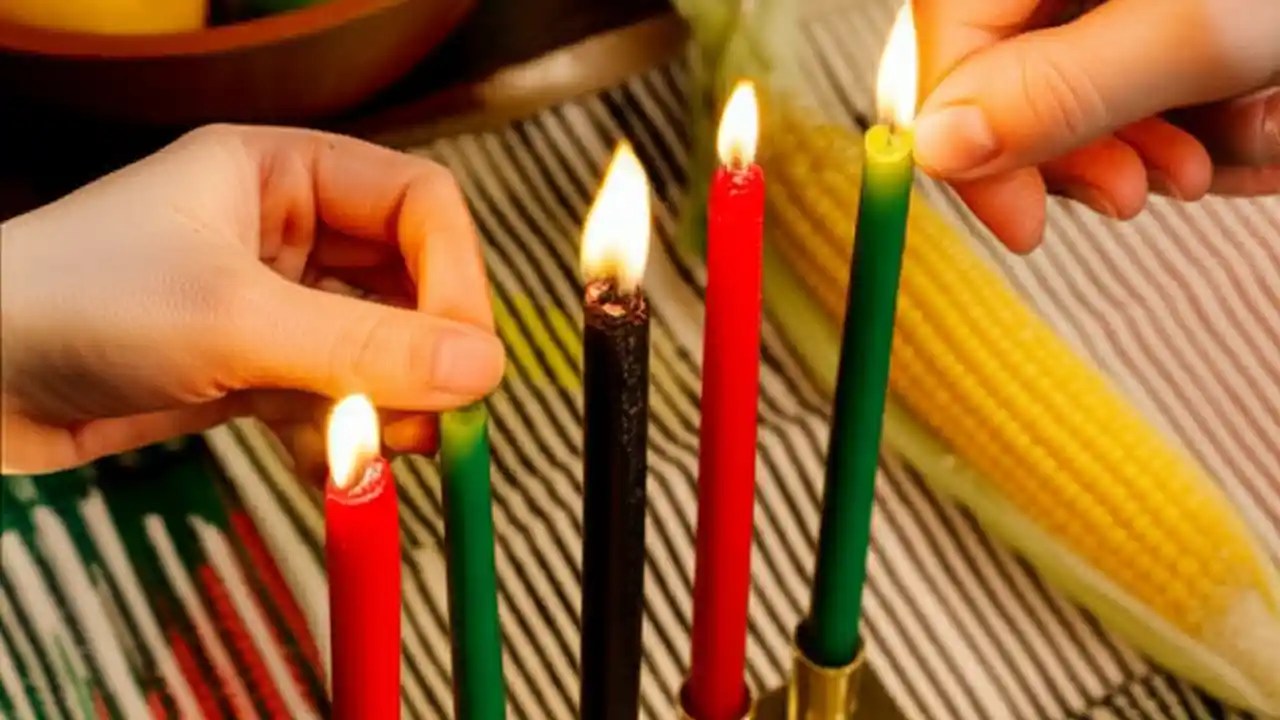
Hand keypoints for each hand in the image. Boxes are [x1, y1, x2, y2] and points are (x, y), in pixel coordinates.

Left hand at [1, 124, 504, 475]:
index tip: (467, 355)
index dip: (455, 277)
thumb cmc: (68, 304)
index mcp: (281, 173)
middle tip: (448, 415)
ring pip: (374, 350)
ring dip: (390, 403)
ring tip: (383, 449)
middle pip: (407, 282)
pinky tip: (334, 470)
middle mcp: (284, 231)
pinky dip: (341, 438)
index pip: (419, 205)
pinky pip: (329, 400)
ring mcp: (269, 304)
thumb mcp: (232, 321)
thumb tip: (483, 370)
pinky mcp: (248, 370)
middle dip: (428, 351)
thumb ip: (365, 348)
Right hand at [912, 0, 1279, 251]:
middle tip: (1143, 192)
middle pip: (1003, 80)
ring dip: (1147, 146)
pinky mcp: (1159, 24)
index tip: (1026, 227)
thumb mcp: (1197, 25)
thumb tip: (930, 152)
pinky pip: (1140, 95)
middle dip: (1078, 150)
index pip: (943, 46)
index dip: (968, 146)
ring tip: (1222, 146)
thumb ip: (1055, 91)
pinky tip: (1243, 119)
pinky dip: (1190, 125)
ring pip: (1076, 99)